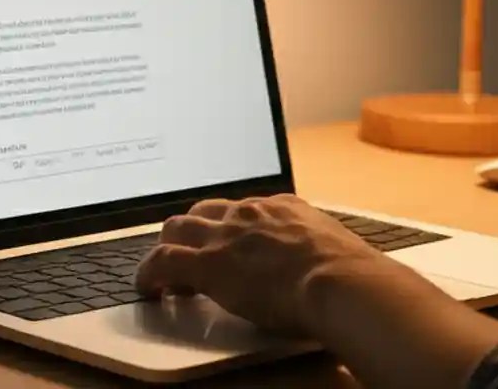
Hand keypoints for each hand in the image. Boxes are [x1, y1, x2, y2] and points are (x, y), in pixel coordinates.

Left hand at [134, 194, 380, 334]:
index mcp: (283, 208)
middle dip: (194, 231)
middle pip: (205, 210)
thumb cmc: (350, 275)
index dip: (231, 228)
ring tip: (166, 274)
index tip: (231, 243)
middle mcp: (250, 213)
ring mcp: (225, 236)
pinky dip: (149, 274)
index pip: (244, 209)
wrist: (340, 281)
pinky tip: (148, 288)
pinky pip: (161, 261)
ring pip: (177, 227)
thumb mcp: (337, 251)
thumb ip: (323, 253)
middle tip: (192, 256)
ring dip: (170, 248)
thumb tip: (337, 270)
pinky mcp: (207, 264)